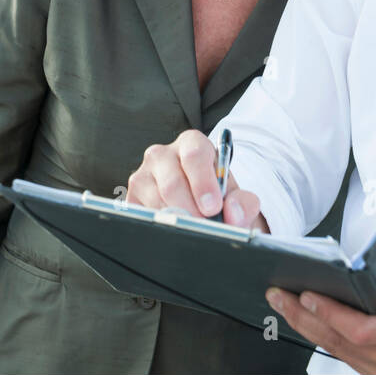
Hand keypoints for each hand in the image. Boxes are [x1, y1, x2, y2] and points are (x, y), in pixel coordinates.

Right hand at [126, 129, 267, 230]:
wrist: (201, 206)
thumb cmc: (218, 196)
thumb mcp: (237, 196)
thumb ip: (244, 202)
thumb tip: (233, 213)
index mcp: (192, 144)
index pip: (194, 155)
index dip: (204, 183)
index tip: (213, 207)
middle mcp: (162, 154)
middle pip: (172, 182)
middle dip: (191, 210)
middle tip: (205, 227)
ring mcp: (143, 174)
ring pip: (156, 201)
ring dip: (177, 221)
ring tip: (193, 230)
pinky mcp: (131, 196)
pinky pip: (143, 215)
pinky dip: (161, 227)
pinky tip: (174, 230)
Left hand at [265, 194, 375, 373]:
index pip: (365, 332)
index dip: (332, 316)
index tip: (308, 295)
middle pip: (343, 343)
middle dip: (306, 318)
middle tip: (279, 293)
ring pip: (339, 352)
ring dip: (307, 328)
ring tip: (282, 302)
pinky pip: (345, 357)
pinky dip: (322, 337)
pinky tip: (303, 318)